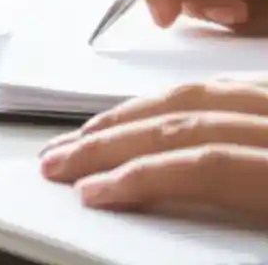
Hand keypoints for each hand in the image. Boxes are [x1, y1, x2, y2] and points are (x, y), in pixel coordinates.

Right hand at [39, 79, 267, 216]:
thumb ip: (228, 210)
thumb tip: (155, 198)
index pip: (205, 167)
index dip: (139, 177)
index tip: (89, 192)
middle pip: (187, 123)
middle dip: (112, 142)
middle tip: (59, 159)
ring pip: (201, 92)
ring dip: (133, 113)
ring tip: (87, 133)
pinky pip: (231, 81)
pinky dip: (181, 94)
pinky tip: (154, 106)